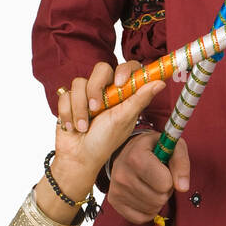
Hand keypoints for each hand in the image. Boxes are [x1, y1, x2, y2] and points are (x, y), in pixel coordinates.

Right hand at [52, 65, 165, 196]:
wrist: (78, 157)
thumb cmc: (104, 141)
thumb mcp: (124, 120)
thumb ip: (140, 99)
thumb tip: (160, 82)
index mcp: (123, 95)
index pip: (129, 68)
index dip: (125, 69)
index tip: (119, 82)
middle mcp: (106, 91)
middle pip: (101, 68)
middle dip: (95, 88)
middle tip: (97, 107)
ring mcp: (86, 95)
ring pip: (79, 82)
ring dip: (80, 108)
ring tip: (84, 127)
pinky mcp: (69, 100)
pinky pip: (65, 94)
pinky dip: (68, 113)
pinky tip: (73, 127)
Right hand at [108, 131, 191, 224]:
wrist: (128, 151)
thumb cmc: (153, 149)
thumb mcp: (172, 146)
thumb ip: (181, 162)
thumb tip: (182, 187)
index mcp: (136, 156)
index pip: (165, 183)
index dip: (170, 178)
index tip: (164, 169)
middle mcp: (122, 173)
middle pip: (159, 198)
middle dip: (165, 190)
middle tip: (158, 178)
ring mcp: (116, 189)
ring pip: (152, 209)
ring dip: (157, 200)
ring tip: (151, 184)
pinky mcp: (114, 201)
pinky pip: (141, 218)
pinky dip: (148, 210)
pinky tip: (145, 195)